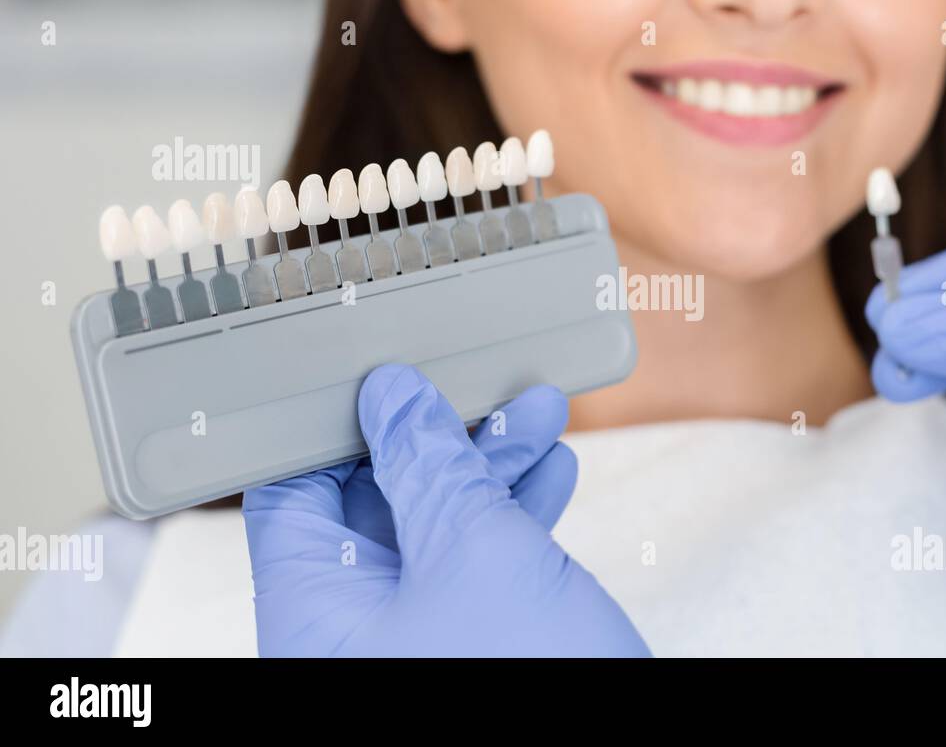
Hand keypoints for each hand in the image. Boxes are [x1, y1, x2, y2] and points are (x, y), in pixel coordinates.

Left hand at [243, 364, 648, 656]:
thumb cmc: (522, 679)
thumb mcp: (474, 552)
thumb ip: (428, 465)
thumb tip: (393, 396)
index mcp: (314, 610)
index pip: (292, 490)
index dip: (334, 421)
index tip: (382, 368)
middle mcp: (354, 626)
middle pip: (375, 498)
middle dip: (438, 434)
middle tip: (483, 382)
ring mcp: (416, 636)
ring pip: (438, 525)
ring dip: (491, 464)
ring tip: (540, 413)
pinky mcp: (470, 642)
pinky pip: (478, 562)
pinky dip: (515, 512)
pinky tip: (551, 471)